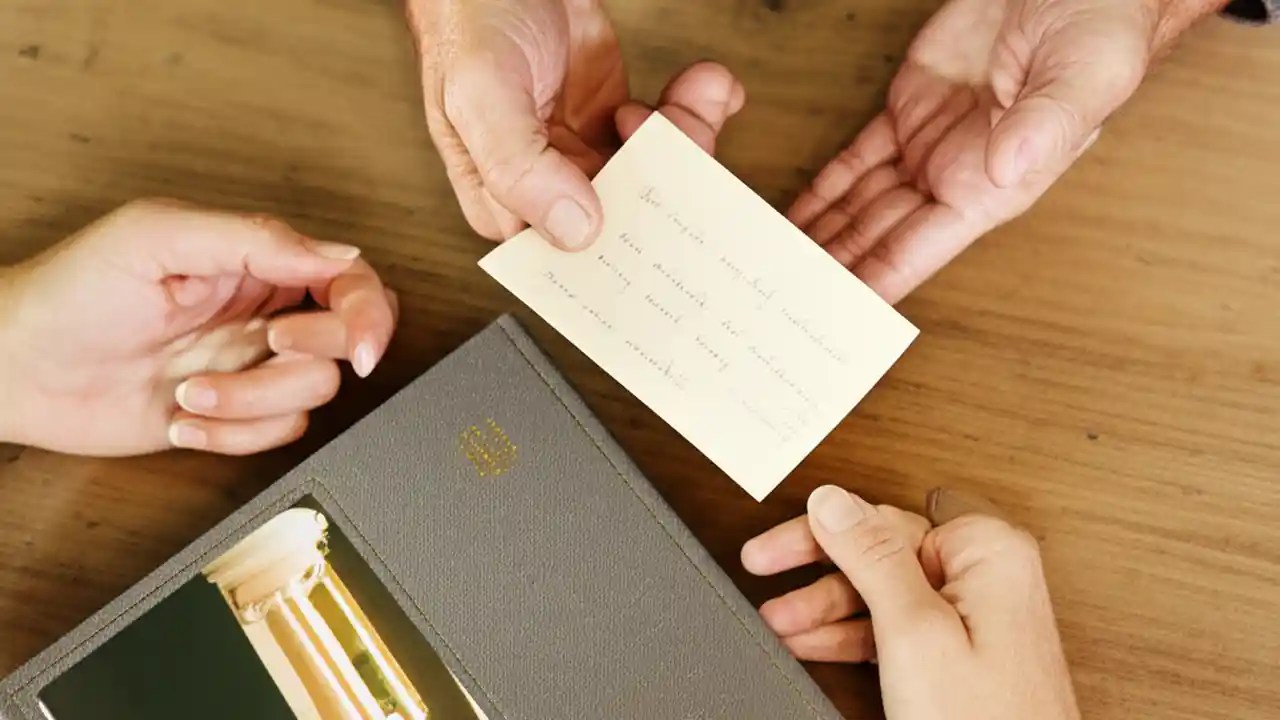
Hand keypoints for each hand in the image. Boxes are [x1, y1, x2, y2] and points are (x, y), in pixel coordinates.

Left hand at [0, 199, 397, 456]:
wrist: (15, 370)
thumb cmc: (71, 291)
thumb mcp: (160, 238)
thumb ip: (257, 238)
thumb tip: (342, 255)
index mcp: (257, 260)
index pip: (350, 281)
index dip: (371, 314)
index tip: (361, 348)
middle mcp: (264, 313)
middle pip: (347, 342)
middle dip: (310, 358)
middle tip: (264, 349)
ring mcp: (250, 368)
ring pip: (313, 395)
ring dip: (251, 400)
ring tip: (191, 389)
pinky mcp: (232, 417)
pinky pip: (277, 437)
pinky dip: (232, 436)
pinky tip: (183, 417)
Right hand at [408, 0, 744, 249]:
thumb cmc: (470, 19)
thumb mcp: (482, 93)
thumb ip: (520, 166)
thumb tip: (575, 232)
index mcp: (504, 198)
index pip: (570, 252)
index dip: (622, 245)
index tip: (663, 224)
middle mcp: (549, 184)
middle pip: (628, 214)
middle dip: (671, 178)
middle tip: (688, 138)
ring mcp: (587, 150)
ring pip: (658, 173)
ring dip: (689, 134)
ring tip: (699, 93)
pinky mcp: (615, 117)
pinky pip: (667, 131)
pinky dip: (696, 107)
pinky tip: (703, 85)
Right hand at [742, 487, 1079, 719]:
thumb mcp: (913, 632)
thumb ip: (871, 557)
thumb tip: (832, 501)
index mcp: (985, 551)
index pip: (879, 518)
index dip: (817, 535)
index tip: (772, 550)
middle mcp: (986, 573)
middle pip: (878, 551)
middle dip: (817, 574)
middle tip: (763, 571)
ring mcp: (978, 612)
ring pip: (883, 591)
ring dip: (828, 608)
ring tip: (779, 622)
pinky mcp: (967, 649)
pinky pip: (898, 624)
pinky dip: (854, 633)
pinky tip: (816, 642)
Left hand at [788, 0, 1224, 302]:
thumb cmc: (1101, 27)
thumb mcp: (1083, 75)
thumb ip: (1042, 126)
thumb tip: (1005, 170)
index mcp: (994, 185)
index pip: (918, 250)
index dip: (873, 282)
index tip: (832, 314)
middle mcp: (956, 175)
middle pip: (876, 238)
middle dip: (831, 271)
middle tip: (780, 298)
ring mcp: (928, 145)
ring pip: (858, 205)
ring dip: (819, 236)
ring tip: (773, 267)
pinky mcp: (908, 109)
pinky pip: (855, 159)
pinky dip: (823, 188)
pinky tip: (793, 215)